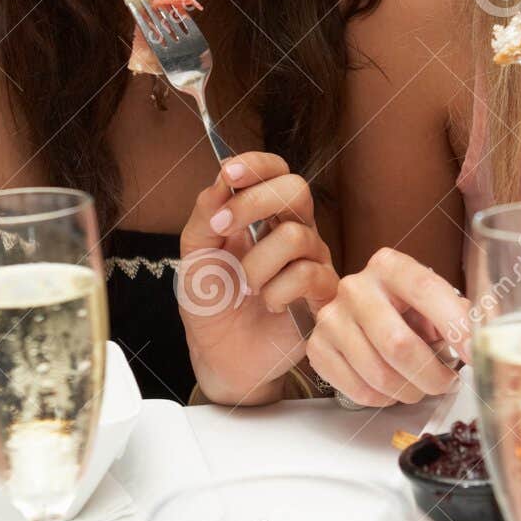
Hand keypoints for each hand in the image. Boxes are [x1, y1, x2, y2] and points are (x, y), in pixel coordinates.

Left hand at [178, 152, 337, 403]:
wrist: (219, 354)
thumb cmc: (212, 302)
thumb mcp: (195, 254)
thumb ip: (206, 214)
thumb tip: (222, 178)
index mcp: (263, 214)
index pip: (275, 170)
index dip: (257, 165)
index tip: (229, 174)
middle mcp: (294, 229)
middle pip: (296, 189)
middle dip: (254, 202)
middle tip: (221, 227)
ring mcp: (313, 259)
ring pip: (295, 235)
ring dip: (257, 263)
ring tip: (247, 287)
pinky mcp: (324, 293)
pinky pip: (307, 275)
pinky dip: (278, 290)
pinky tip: (270, 303)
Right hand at [306, 246, 473, 406]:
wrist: (360, 313)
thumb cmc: (406, 310)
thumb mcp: (435, 302)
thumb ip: (462, 314)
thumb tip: (486, 339)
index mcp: (390, 266)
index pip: (426, 290)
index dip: (455, 325)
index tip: (474, 353)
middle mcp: (356, 287)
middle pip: (398, 345)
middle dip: (432, 375)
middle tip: (446, 382)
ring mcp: (331, 318)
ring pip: (380, 375)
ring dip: (411, 391)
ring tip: (421, 385)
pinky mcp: (318, 348)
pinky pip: (359, 391)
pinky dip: (384, 399)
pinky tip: (393, 386)